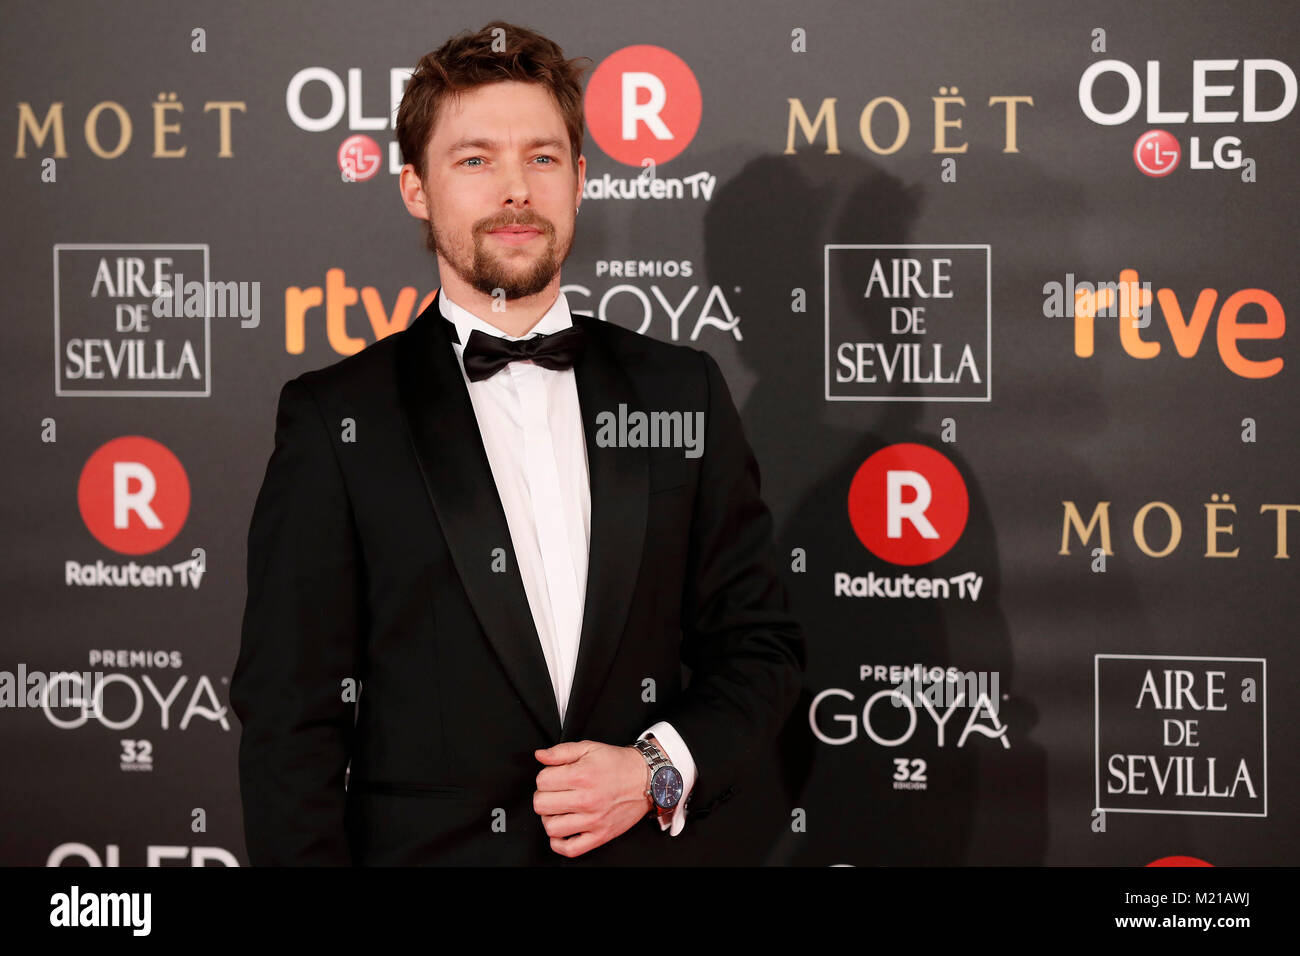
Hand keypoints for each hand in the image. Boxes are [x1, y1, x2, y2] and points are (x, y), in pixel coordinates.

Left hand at [533, 740, 650, 857]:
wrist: (646, 779)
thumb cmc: (618, 764)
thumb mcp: (589, 748)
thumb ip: (560, 751)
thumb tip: (540, 756)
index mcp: (582, 775)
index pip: (542, 781)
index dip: (544, 777)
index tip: (553, 776)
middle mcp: (587, 799)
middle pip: (541, 804)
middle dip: (544, 796)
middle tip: (554, 792)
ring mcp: (593, 820)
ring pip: (551, 827)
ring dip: (550, 818)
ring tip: (559, 809)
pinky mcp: (600, 836)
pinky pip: (570, 849)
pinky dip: (559, 843)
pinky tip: (562, 829)